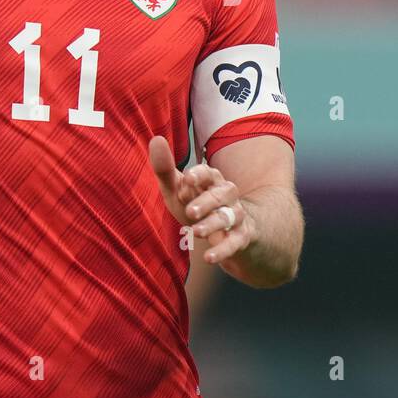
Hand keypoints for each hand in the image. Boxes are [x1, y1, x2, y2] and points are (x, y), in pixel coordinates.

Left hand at [148, 136, 254, 264]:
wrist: (225, 231)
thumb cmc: (196, 204)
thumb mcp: (178, 190)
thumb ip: (165, 169)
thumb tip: (155, 139)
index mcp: (211, 179)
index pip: (208, 173)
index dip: (198, 176)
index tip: (187, 180)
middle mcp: (227, 195)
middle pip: (221, 193)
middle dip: (206, 201)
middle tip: (190, 211)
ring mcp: (236, 215)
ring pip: (229, 216)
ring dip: (213, 224)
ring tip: (196, 232)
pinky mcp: (241, 237)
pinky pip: (235, 242)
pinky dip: (223, 250)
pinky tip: (209, 258)